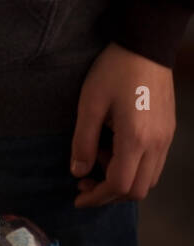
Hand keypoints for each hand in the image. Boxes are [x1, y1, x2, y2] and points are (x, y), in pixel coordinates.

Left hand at [70, 42, 175, 205]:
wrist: (145, 48)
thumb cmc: (113, 72)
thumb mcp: (89, 104)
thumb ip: (82, 141)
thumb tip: (77, 172)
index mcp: (136, 139)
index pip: (120, 185)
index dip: (97, 196)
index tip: (77, 197)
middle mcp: (157, 145)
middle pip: (138, 189)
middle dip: (109, 193)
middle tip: (83, 181)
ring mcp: (167, 139)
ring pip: (149, 179)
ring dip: (121, 179)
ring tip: (95, 158)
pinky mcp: (168, 132)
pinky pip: (154, 164)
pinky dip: (133, 167)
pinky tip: (112, 149)